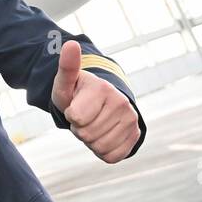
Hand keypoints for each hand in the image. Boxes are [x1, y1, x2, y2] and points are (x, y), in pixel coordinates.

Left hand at [51, 40, 138, 163]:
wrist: (99, 102)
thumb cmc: (77, 92)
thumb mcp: (65, 81)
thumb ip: (67, 66)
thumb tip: (70, 44)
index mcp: (103, 89)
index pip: (75, 118)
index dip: (70, 116)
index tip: (75, 105)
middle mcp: (121, 103)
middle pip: (86, 134)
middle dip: (79, 129)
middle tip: (84, 116)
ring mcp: (132, 120)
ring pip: (98, 147)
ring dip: (90, 140)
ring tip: (93, 123)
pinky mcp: (136, 135)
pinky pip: (112, 157)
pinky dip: (102, 151)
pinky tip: (103, 135)